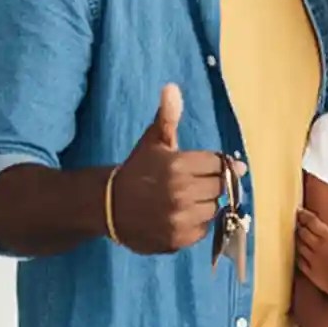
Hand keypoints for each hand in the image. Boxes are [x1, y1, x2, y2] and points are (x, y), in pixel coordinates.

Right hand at [108, 84, 246, 253]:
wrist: (108, 205)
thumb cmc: (137, 170)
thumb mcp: (153, 141)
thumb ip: (168, 116)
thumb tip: (172, 87)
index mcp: (178, 165)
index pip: (219, 164)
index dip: (214, 164)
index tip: (206, 166)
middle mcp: (181, 193)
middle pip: (219, 186)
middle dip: (210, 183)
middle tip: (191, 183)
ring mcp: (180, 218)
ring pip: (214, 208)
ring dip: (205, 203)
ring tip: (185, 199)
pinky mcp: (178, 239)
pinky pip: (204, 229)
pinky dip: (197, 223)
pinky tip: (181, 215)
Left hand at [296, 208, 327, 302]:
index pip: (313, 222)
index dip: (305, 215)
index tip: (300, 211)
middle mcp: (318, 248)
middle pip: (303, 233)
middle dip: (300, 227)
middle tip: (297, 223)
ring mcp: (314, 261)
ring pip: (299, 247)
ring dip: (297, 240)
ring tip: (297, 237)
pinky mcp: (312, 274)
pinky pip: (300, 263)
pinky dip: (298, 257)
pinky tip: (298, 255)